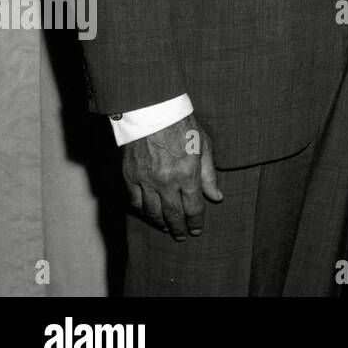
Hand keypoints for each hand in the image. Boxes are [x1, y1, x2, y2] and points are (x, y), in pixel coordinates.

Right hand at [121, 113, 222, 239]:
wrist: (153, 111)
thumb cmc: (183, 125)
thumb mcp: (204, 146)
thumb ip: (209, 175)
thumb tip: (217, 197)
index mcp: (187, 174)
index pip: (193, 208)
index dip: (196, 222)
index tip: (197, 230)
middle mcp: (166, 181)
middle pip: (173, 215)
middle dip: (179, 228)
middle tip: (182, 235)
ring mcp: (146, 181)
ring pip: (153, 213)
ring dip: (161, 224)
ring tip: (167, 228)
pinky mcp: (130, 177)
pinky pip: (135, 203)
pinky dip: (142, 212)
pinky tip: (149, 214)